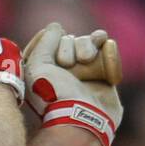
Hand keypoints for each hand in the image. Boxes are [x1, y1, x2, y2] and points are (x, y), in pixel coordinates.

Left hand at [23, 23, 122, 145]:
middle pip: (69, 40)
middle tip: (69, 65)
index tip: (52, 49)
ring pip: (88, 42)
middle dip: (70, 46)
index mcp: (43, 71)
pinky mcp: (105, 75)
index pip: (48, 41)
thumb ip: (44, 42)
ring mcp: (85, 73)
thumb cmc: (54, 95)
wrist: (82, 118)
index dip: (50, 39)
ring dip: (87, 45)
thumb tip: (56, 27)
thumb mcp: (37, 66)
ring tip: (87, 60)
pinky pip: (107, 49)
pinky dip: (106, 45)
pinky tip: (103, 45)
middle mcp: (63, 72)